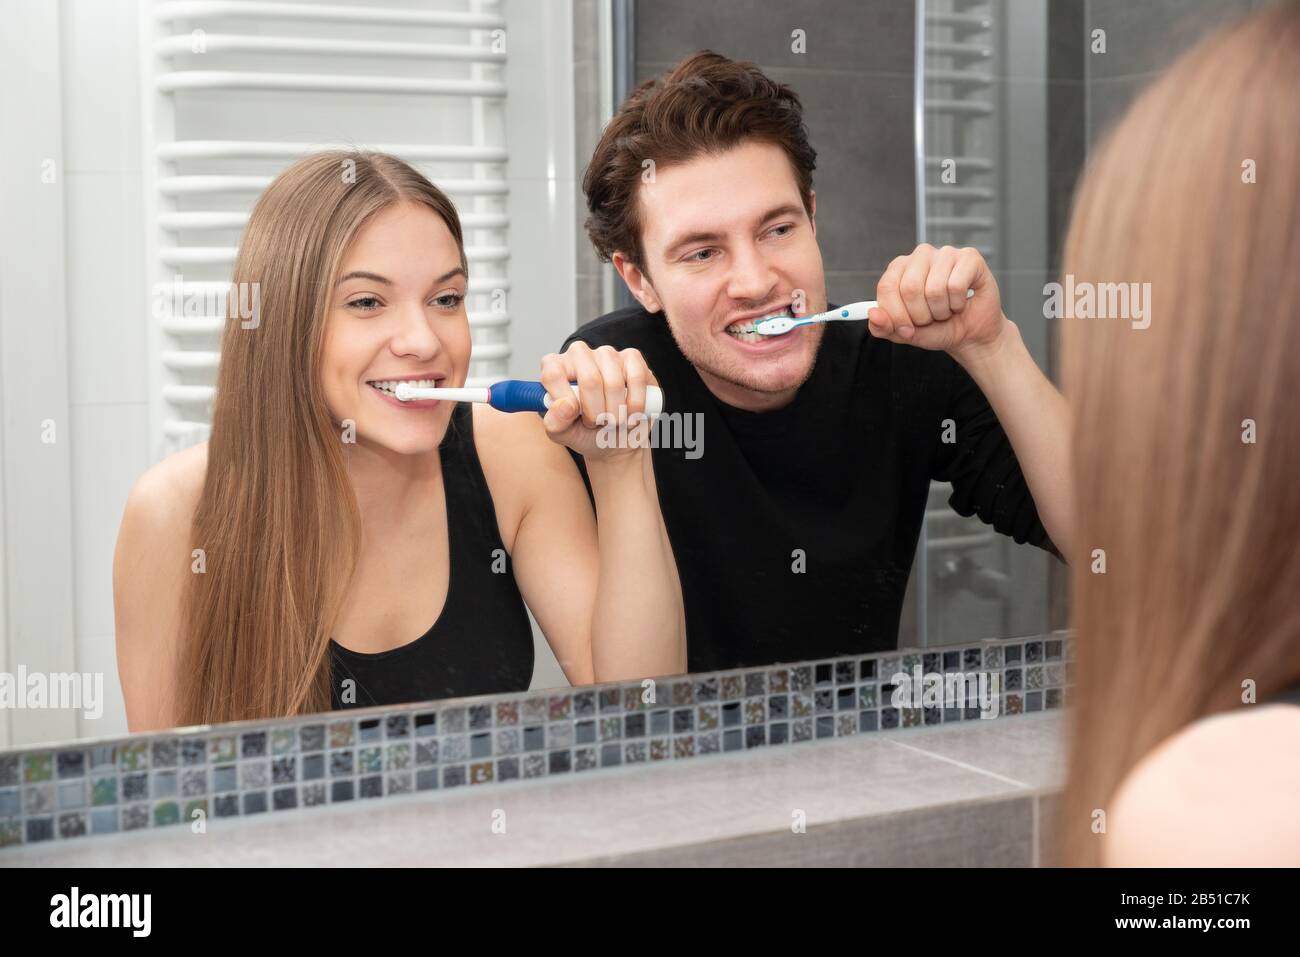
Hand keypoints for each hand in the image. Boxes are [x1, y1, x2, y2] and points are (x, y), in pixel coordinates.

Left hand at [539, 343, 656, 459]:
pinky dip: (635, 404)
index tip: (574, 416)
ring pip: (614, 382)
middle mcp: (578, 354)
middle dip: (596, 412)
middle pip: (589, 380)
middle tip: (597, 423)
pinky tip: (631, 413)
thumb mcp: (563, 433)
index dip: (565, 400)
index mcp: (554, 367)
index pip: (553, 375)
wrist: (616, 438)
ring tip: (613, 420)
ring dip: (616, 411)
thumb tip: (564, 406)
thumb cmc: (586, 432)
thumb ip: (555, 423)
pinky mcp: (632, 357)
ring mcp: (606, 353)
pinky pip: (636, 379)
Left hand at [870, 244, 1006, 357]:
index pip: (887, 287)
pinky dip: (958, 303)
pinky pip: (956, 285)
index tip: (906, 330)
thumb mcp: (905, 333)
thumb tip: (873, 315)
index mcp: (899, 268)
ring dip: (941, 311)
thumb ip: (884, 327)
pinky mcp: (969, 257)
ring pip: (935, 289)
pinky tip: (961, 302)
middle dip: (921, 316)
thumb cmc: (937, 328)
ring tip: (946, 310)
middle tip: (931, 318)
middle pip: (910, 288)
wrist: (970, 334)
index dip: (896, 315)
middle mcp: (920, 255)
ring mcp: (945, 253)